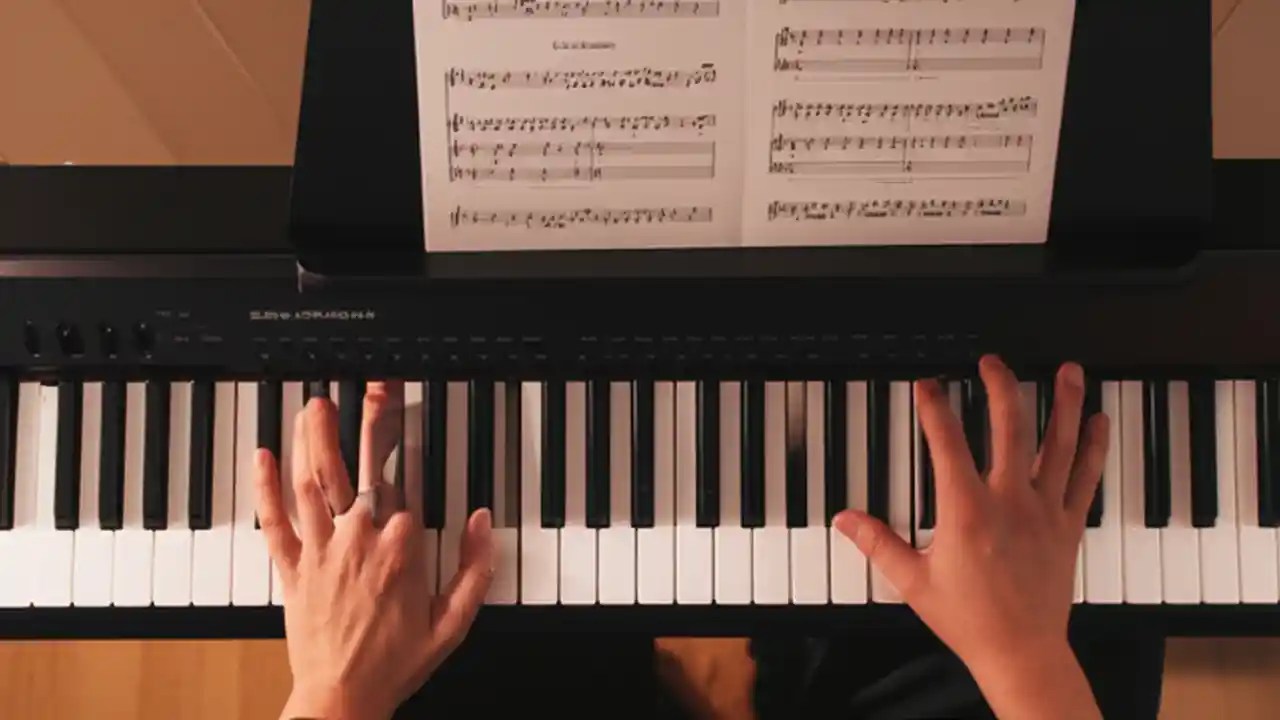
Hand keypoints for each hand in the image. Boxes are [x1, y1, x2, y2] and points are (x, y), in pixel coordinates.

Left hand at [255, 381, 494, 719]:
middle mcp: (358, 539)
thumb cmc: (396, 663)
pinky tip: (263, 456)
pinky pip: (275, 521)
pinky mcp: (292, 569)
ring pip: (313, 483)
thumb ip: (476, 569)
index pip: (403, 480)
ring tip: (313, 405)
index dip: (399, 435)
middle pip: (357, 468)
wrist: (343, 696)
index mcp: (401, 548)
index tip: (399, 401)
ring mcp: (321, 551)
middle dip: (361, 422)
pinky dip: (265, 487)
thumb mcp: (453, 622)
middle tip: (364, 389)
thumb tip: (484, 523)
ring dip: (312, 440)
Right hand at [834, 355, 1108, 718]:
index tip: (928, 385)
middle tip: (993, 363)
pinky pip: (1085, 478)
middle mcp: (1010, 503)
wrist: (1021, 652)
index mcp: (967, 512)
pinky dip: (1093, 446)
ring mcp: (1044, 512)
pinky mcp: (1068, 526)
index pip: (948, 444)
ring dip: (1063, 403)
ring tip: (1068, 369)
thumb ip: (878, 544)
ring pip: (1058, 446)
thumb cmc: (969, 620)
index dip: (935, 408)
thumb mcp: (913, 582)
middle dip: (1002, 388)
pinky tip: (1096, 420)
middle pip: (1010, 429)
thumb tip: (845, 519)